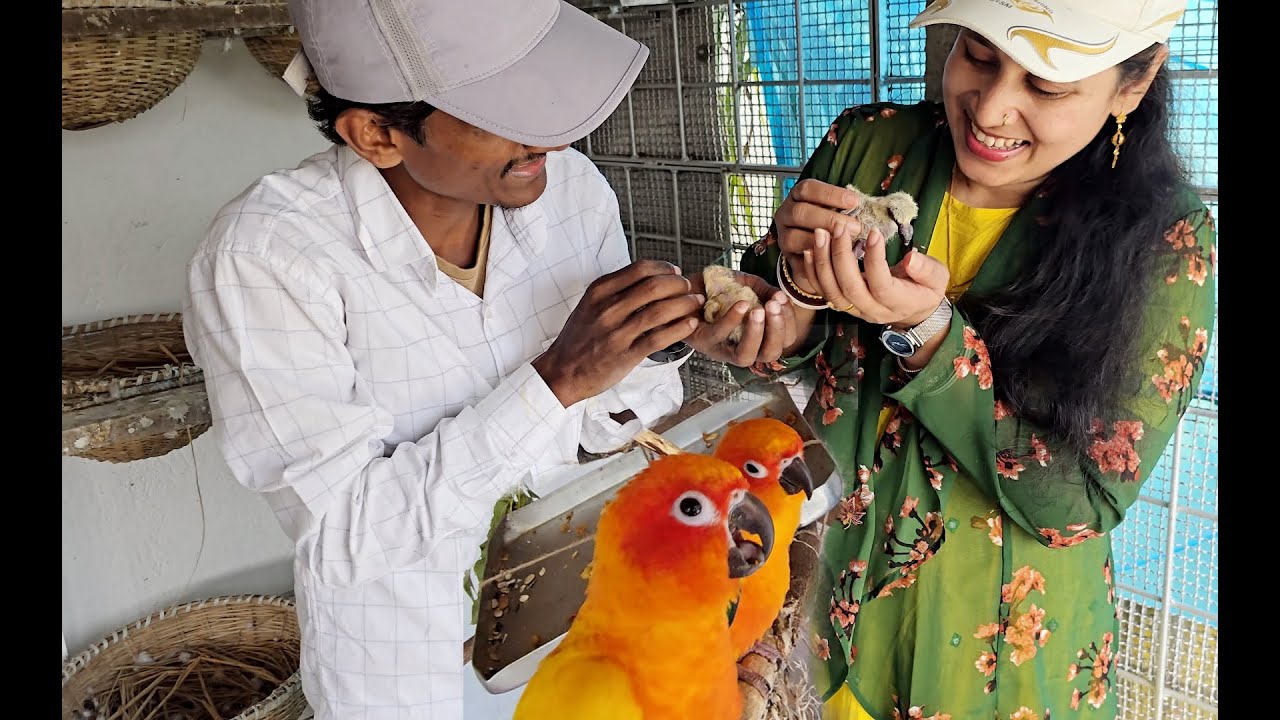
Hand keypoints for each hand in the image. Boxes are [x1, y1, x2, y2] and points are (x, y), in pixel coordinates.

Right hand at [534, 260, 701, 406]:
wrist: (562, 371)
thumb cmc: (578, 339)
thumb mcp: (589, 305)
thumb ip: (615, 291)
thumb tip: (647, 279)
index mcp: (599, 292)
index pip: (639, 269)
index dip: (663, 268)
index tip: (674, 271)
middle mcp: (607, 309)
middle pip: (653, 286)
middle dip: (678, 284)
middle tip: (688, 287)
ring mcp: (617, 332)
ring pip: (660, 311)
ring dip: (684, 304)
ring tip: (695, 303)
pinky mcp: (626, 354)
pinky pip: (659, 338)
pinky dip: (679, 328)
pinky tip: (689, 324)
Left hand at [684, 270, 796, 365]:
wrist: (685, 288)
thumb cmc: (718, 290)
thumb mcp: (748, 285)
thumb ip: (766, 291)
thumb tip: (781, 297)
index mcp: (756, 338)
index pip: (783, 342)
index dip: (788, 323)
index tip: (783, 300)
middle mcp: (741, 348)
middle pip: (770, 355)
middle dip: (777, 331)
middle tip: (775, 307)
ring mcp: (721, 349)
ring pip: (745, 357)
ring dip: (756, 334)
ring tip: (759, 310)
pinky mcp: (701, 342)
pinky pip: (719, 336)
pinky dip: (732, 321)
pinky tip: (740, 304)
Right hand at [773, 179, 865, 294]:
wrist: (816, 252)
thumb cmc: (829, 224)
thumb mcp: (835, 210)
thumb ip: (845, 208)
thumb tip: (869, 209)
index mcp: (797, 196)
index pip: (808, 189)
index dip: (830, 194)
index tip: (855, 201)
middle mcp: (785, 214)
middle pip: (800, 213)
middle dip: (829, 219)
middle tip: (855, 227)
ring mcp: (784, 237)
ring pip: (794, 237)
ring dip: (822, 241)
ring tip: (846, 244)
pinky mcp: (789, 259)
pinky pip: (798, 261)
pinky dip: (816, 261)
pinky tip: (834, 261)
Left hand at [807, 225, 948, 327]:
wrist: (914, 311)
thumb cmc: (926, 288)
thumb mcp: (937, 278)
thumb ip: (927, 269)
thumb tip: (912, 258)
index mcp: (899, 302)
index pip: (881, 284)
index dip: (875, 259)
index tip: (874, 232)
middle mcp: (874, 311)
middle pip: (851, 288)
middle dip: (841, 256)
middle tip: (839, 227)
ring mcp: (856, 310)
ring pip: (832, 292)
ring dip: (822, 263)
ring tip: (820, 234)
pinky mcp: (844, 305)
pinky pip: (823, 293)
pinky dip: (812, 273)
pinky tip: (809, 251)